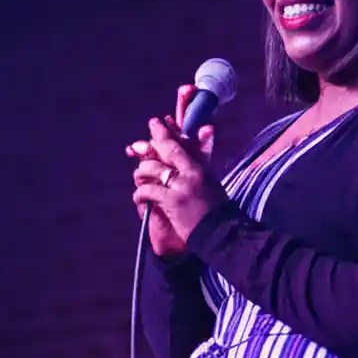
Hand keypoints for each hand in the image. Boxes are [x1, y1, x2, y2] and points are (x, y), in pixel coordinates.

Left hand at [126, 85, 216, 256]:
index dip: (163, 133)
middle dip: (147, 148)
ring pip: (151, 170)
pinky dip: (140, 193)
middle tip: (136, 147)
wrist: (221, 234)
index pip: (178, 145)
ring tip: (139, 178)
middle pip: (163, 152)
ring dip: (141, 174)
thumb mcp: (210, 183)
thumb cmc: (217, 210)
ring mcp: (180, 187)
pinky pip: (148, 191)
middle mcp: (190, 174)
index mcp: (200, 168)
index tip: (154, 123)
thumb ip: (198, 165)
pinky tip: (140, 197)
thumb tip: (198, 143)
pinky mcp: (171, 202)